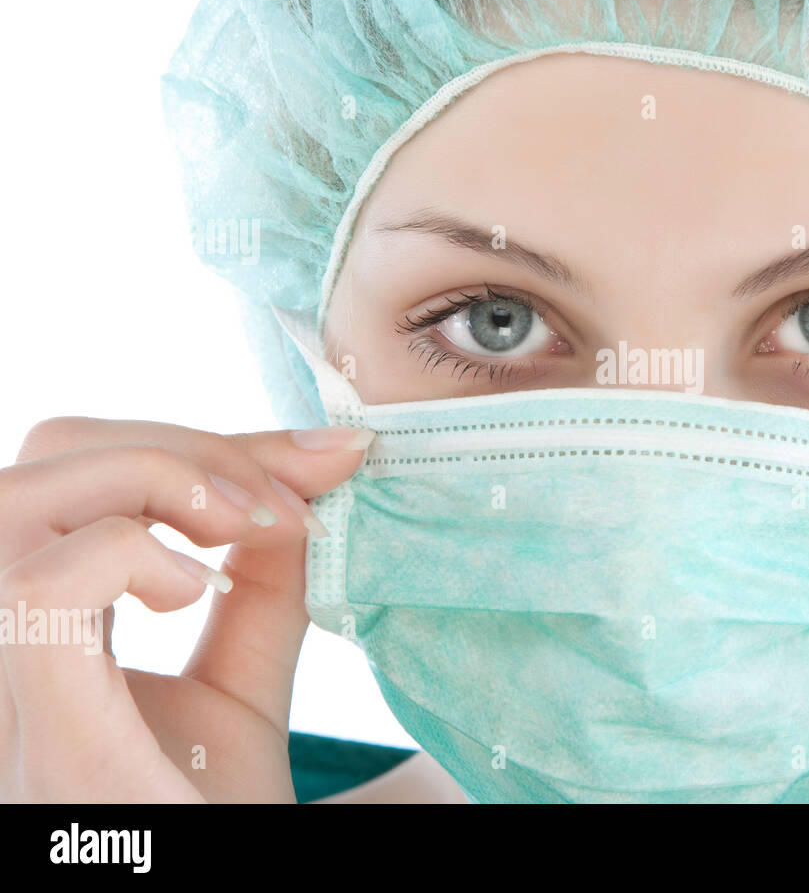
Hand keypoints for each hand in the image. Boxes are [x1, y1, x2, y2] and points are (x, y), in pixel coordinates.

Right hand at [0, 417, 370, 801]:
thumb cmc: (212, 823)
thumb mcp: (242, 690)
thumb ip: (265, 587)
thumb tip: (310, 479)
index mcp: (43, 637)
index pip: (69, 474)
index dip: (194, 440)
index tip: (322, 458)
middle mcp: (1, 657)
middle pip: (35, 462)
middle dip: (180, 446)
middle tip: (291, 499)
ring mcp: (10, 700)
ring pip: (13, 503)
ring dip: (157, 479)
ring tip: (251, 530)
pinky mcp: (53, 745)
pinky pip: (37, 595)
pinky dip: (129, 556)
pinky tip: (199, 594)